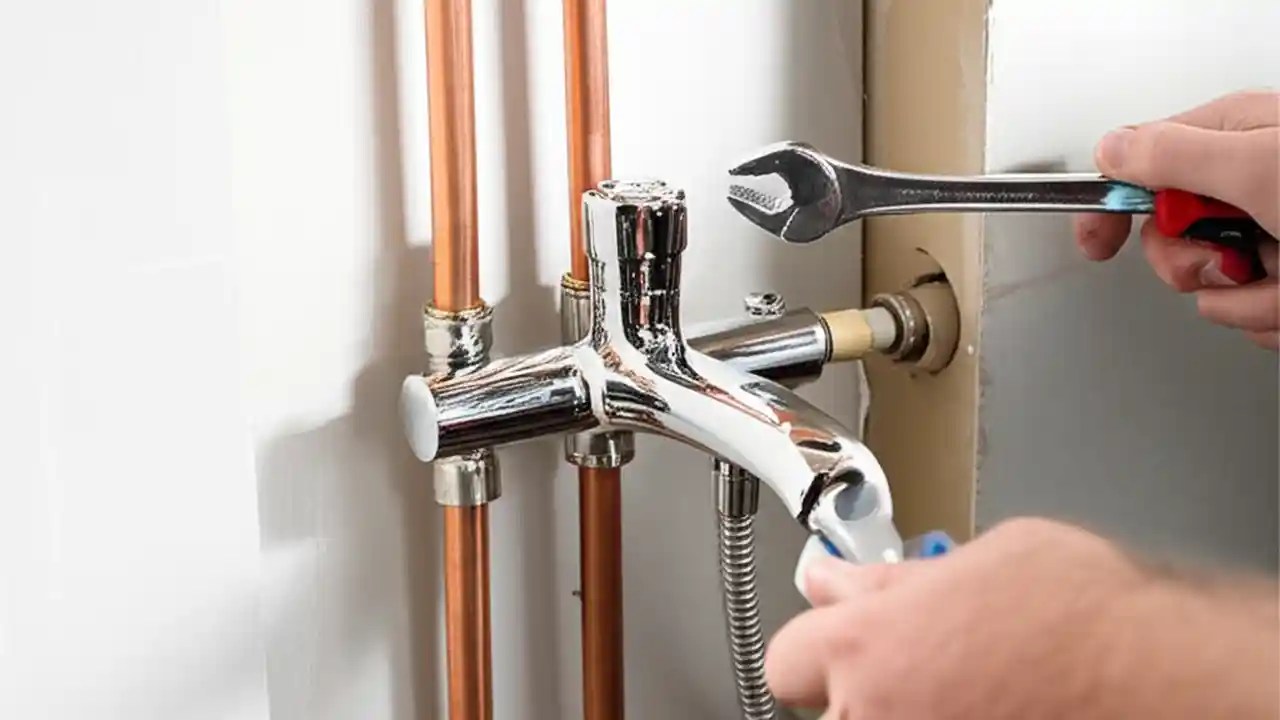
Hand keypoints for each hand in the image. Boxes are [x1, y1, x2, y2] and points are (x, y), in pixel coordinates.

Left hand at [766, 518, 1278, 718]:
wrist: (1162, 677)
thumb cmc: (1085, 616)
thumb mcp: (978, 561)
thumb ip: (891, 582)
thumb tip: (841, 581)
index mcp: (866, 645)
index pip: (789, 655)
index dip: (819, 639)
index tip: (838, 631)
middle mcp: (875, 711)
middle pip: (827, 704)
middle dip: (859, 678)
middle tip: (915, 658)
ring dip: (899, 707)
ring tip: (962, 685)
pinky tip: (984, 704)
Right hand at [1073, 90, 1279, 349]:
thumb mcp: (1255, 164)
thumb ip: (1172, 155)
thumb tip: (1108, 150)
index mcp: (1232, 139)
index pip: (1139, 171)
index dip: (1110, 211)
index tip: (1093, 243)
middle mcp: (1249, 183)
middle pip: (1170, 241)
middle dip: (1198, 266)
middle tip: (1234, 255)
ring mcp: (1271, 232)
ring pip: (1216, 289)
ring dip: (1253, 298)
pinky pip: (1252, 314)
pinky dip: (1274, 315)